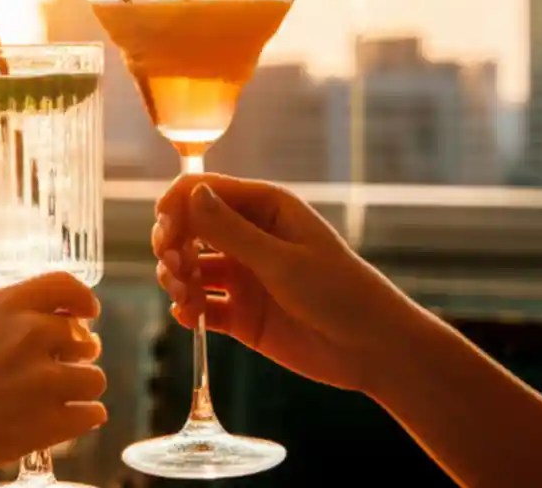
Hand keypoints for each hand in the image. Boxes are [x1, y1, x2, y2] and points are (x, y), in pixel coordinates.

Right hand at [0, 272, 106, 487]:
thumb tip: (42, 312)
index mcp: (4, 306)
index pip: (65, 287)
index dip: (82, 300)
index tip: (89, 313)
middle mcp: (29, 335)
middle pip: (84, 339)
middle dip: (76, 355)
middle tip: (56, 370)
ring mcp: (43, 380)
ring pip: (94, 379)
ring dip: (80, 390)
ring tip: (55, 400)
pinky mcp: (52, 421)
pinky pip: (94, 413)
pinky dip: (82, 419)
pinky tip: (63, 421)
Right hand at [153, 173, 424, 392]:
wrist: (373, 350)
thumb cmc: (339, 293)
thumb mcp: (282, 260)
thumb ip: (231, 230)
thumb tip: (190, 194)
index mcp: (264, 208)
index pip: (203, 191)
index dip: (177, 207)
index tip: (167, 233)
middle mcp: (249, 238)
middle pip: (189, 228)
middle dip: (172, 244)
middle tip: (176, 268)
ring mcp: (243, 277)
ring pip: (189, 267)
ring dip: (176, 278)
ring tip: (187, 297)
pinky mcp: (241, 315)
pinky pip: (201, 306)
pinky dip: (187, 309)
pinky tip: (190, 317)